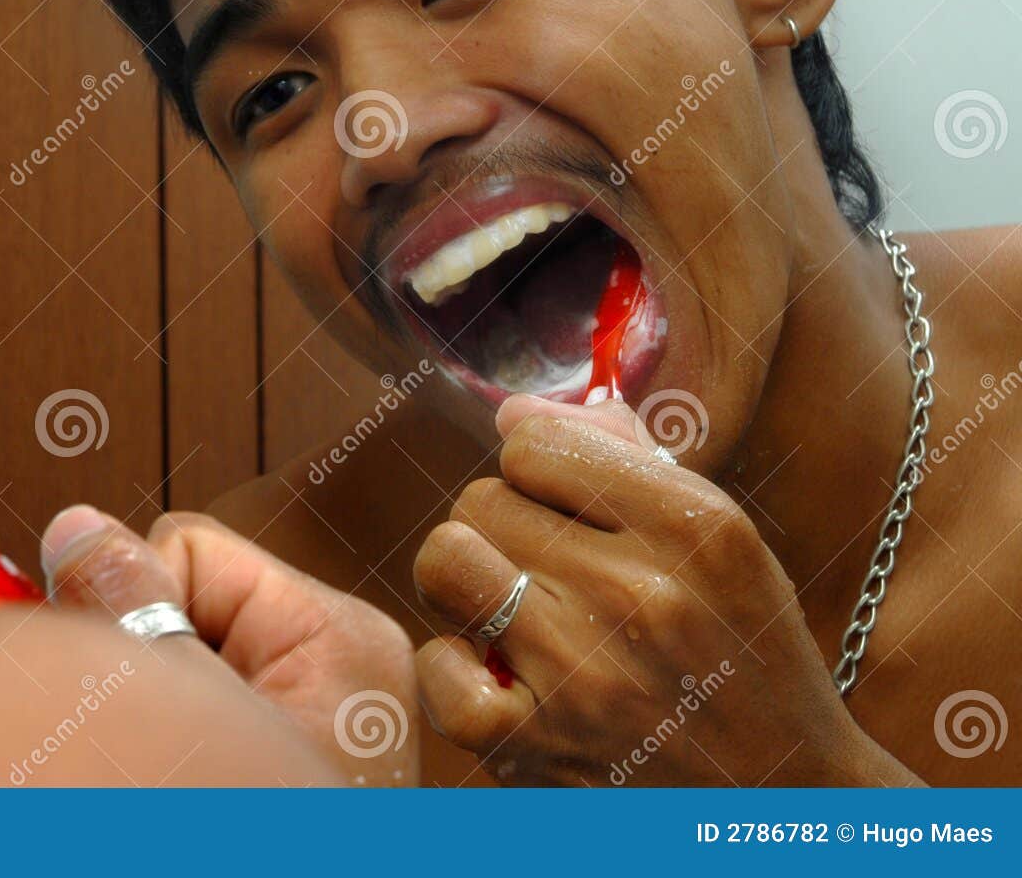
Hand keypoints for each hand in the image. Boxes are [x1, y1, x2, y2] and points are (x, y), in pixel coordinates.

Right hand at [43, 506, 418, 785]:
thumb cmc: (243, 817)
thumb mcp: (177, 706)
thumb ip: (127, 603)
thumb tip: (76, 528)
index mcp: (340, 641)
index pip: (189, 553)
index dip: (140, 606)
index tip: (140, 690)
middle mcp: (333, 683)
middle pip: (177, 614)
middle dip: (133, 667)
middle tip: (150, 752)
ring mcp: (299, 738)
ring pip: (165, 677)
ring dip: (134, 719)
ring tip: (156, 776)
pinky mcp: (263, 774)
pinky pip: (178, 728)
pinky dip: (147, 753)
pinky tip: (154, 783)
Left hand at [413, 394, 918, 785]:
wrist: (781, 802)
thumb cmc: (742, 654)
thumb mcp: (721, 542)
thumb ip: (621, 459)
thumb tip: (512, 411)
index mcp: (694, 527)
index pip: (531, 444)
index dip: (536, 473)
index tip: (566, 510)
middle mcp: (638, 593)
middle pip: (480, 499)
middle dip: (504, 529)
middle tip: (548, 574)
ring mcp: (581, 673)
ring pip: (444, 560)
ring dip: (469, 582)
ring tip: (512, 609)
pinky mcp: (532, 745)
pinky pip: (432, 660)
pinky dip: (454, 668)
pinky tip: (502, 679)